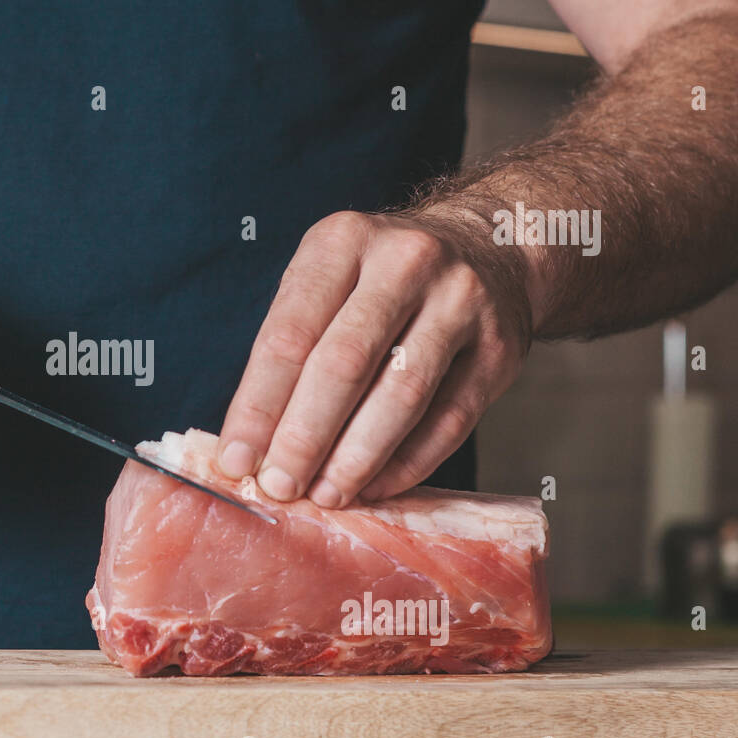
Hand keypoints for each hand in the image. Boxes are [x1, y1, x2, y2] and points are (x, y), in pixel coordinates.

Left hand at [217, 210, 531, 505]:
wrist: (490, 246)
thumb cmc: (379, 280)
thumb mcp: (328, 279)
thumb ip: (291, 349)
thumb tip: (250, 445)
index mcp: (342, 242)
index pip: (289, 334)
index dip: (259, 405)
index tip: (237, 461)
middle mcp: (405, 261)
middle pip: (344, 364)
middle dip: (305, 437)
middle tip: (280, 486)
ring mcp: (461, 300)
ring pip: (401, 394)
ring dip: (357, 457)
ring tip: (326, 495)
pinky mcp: (501, 347)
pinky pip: (450, 419)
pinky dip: (408, 462)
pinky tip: (375, 487)